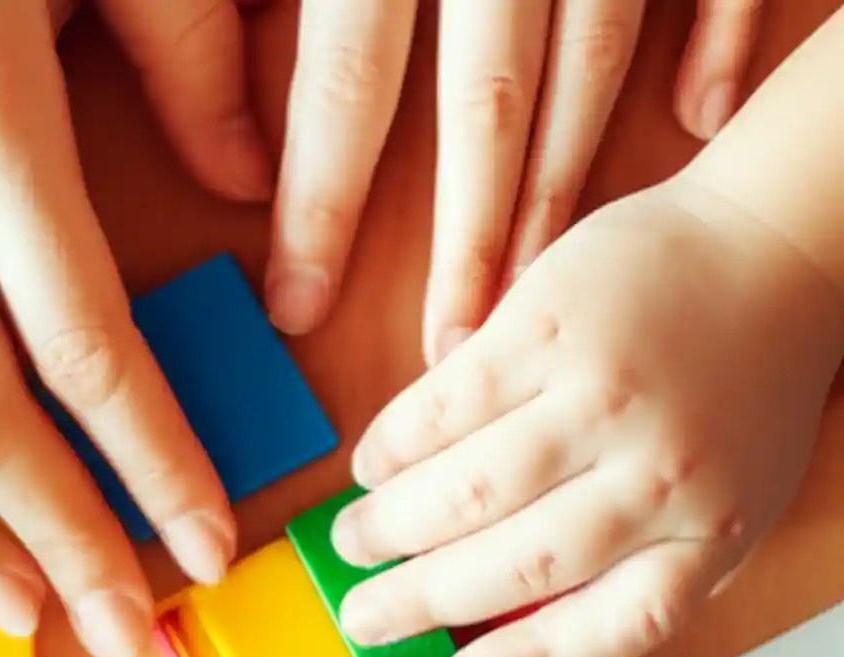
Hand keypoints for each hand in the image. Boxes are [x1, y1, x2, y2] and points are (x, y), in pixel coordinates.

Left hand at [263, 0, 764, 365]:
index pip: (346, 91)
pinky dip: (714, 42)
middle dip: (462, 245)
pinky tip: (699, 116)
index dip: (322, 207)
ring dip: (562, 186)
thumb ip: (222, 34)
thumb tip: (225, 166)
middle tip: (439, 343)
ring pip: (590, 63)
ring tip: (538, 292)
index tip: (298, 308)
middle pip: (482, 109)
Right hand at [328, 179, 843, 656]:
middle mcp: (655, 476)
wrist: (769, 251)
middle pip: (513, 563)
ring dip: (393, 525)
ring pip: (469, 490)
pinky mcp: (549, 326)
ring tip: (354, 537)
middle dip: (417, 598)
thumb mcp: (726, 492)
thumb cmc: (743, 377)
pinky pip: (448, 404)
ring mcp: (598, 397)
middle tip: (364, 609)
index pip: (604, 626)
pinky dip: (396, 442)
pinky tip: (371, 461)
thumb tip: (517, 613)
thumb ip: (639, 555)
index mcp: (709, 532)